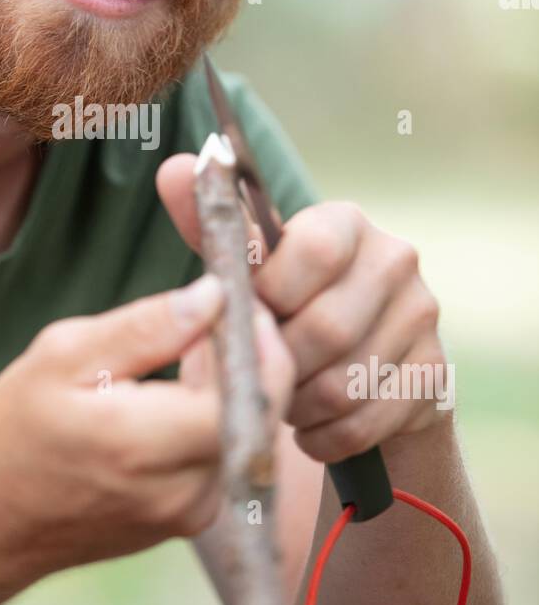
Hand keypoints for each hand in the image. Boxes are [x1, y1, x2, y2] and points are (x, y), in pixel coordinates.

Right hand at [0, 274, 293, 588]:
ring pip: (248, 434)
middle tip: (215, 317)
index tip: (240, 302)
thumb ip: (145, 327)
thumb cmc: (14, 433)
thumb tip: (212, 296)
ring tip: (188, 353)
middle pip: (258, 411)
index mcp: (147, 444)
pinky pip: (227, 456)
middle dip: (248, 358)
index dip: (259, 340)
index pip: (251, 391)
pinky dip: (215, 418)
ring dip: (232, 388)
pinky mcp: (190, 522)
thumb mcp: (62, 356)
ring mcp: (190, 514)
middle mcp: (181, 490)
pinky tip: (177, 395)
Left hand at [157, 155, 449, 465]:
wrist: (361, 365)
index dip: (270, 294)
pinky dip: (323, 436)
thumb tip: (172, 168)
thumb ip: (213, 227)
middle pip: (326, 328)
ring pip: (342, 384)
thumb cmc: (289, 305)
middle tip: (257, 374)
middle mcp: (394, 261)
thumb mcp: (249, 268)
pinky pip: (364, 422)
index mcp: (346, 224)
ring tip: (279, 401)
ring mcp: (420, 318)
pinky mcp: (433, 375)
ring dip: (296, 406)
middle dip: (280, 364)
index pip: (312, 250)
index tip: (248, 315)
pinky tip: (309, 427)